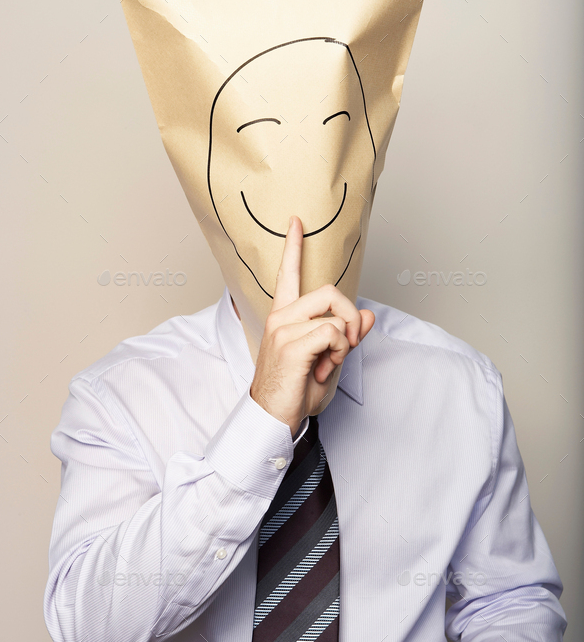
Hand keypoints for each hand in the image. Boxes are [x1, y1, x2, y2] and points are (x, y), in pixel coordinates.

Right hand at [250, 215, 374, 435]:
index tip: (296, 223)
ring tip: (328, 363)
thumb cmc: (296, 391)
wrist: (274, 419)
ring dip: (345, 342)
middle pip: (329, 291)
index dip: (293, 247)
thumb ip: (346, 334)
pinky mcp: (291, 344)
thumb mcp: (330, 359)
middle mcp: (280, 317)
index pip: (287, 274)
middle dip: (350, 316)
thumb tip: (367, 313)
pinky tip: (324, 368)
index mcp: (284, 317)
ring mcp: (283, 328)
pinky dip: (339, 352)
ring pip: (335, 315)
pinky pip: (333, 333)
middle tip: (348, 344)